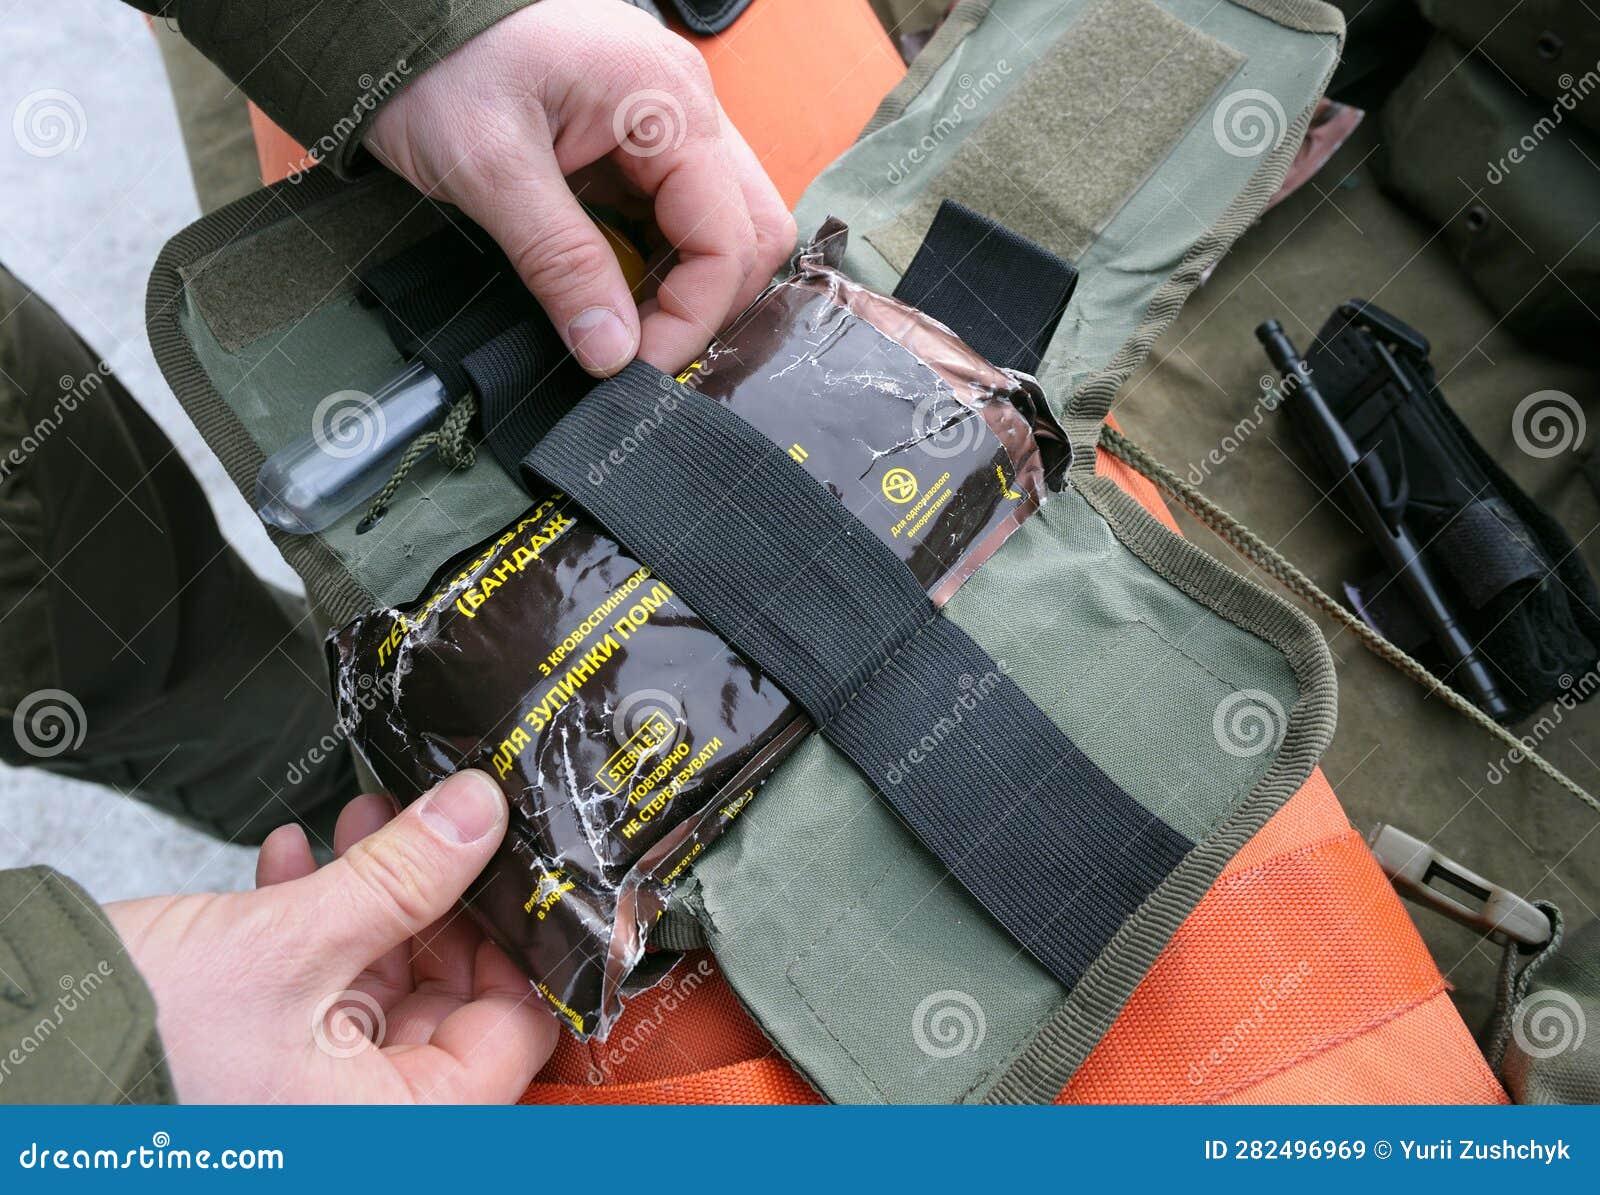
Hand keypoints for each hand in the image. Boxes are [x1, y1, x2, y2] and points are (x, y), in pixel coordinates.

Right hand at [106, 771, 554, 1103]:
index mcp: (397, 1129)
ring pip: (383, 982)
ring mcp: (311, 1099)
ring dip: (375, 895)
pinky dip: (315, 921)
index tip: (506, 869)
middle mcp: (363, 1126)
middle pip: (451, 1001)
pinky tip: (292, 859)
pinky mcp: (263, 1063)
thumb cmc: (137, 1047)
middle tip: (431, 825)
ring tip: (361, 820)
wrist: (5, 1059)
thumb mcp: (291, 944)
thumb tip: (479, 814)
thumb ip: (403, 877)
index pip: (514, 1036)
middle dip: (435, 899)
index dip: (516, 944)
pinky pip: (319, 989)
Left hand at [366, 0, 796, 375]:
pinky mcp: (642, 139)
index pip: (729, 241)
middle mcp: (688, 106)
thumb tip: (611, 351)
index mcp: (669, 102)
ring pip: (726, 228)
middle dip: (705, 304)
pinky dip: (659, 262)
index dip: (690, 318)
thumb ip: (560, 263)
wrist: (398, 21)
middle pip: (751, 234)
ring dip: (685, 285)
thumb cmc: (440, 63)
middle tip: (638, 350)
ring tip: (621, 319)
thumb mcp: (492, 170)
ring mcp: (670, 121)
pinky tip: (613, 283)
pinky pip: (681, 215)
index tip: (633, 365)